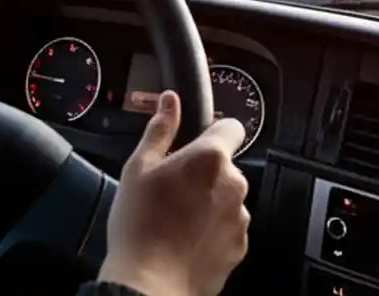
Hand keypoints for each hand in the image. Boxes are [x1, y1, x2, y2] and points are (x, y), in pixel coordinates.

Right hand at [99, 91, 249, 295]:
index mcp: (209, 158)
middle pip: (226, 165)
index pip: (231, 127)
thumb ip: (160, 130)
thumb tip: (170, 101)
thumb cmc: (139, 225)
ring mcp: (239, 216)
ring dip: (210, 201)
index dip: (214, 131)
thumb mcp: (138, 168)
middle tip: (172, 187)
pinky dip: (213, 228)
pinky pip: (228, 226)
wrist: (149, 283)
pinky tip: (186, 238)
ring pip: (227, 197)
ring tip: (176, 218)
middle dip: (205, 172)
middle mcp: (234, 184)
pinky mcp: (239, 245)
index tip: (196, 143)